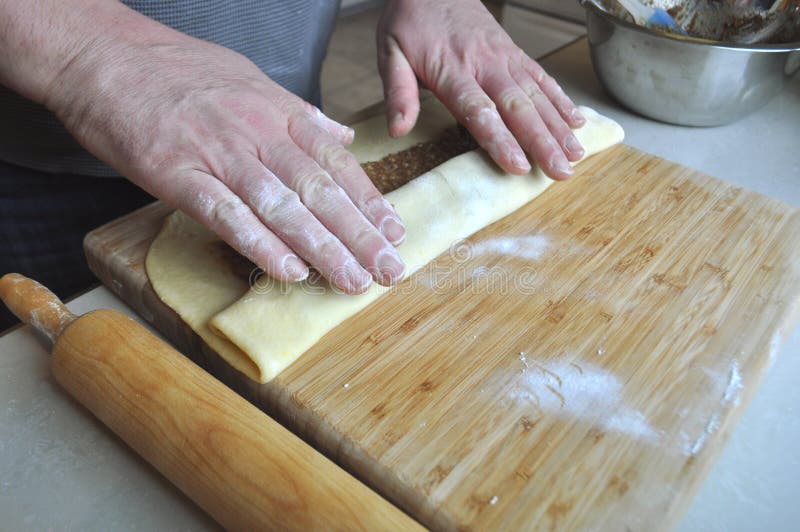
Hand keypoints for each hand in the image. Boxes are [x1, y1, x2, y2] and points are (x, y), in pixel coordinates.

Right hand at [45, 7, 406, 293]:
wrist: (103, 53)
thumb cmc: (176, 68)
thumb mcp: (249, 78)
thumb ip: (299, 112)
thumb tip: (340, 136)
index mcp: (278, 113)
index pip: (336, 163)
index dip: (369, 201)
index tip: (395, 233)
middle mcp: (257, 134)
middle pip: (320, 190)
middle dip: (359, 235)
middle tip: (390, 271)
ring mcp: (218, 154)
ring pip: (283, 207)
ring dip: (323, 248)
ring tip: (353, 280)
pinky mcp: (176, 173)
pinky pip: (226, 214)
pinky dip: (260, 244)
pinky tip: (289, 271)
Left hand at [377, 0, 585, 179]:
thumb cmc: (409, 21)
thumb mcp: (389, 52)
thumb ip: (398, 92)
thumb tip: (398, 129)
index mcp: (451, 69)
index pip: (478, 110)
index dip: (499, 139)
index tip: (518, 165)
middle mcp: (484, 63)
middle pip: (517, 107)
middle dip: (542, 141)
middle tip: (560, 171)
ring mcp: (503, 56)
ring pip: (536, 94)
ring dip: (558, 126)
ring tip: (575, 155)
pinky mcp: (514, 52)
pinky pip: (541, 77)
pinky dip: (560, 99)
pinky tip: (576, 122)